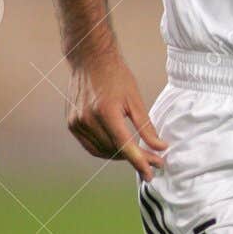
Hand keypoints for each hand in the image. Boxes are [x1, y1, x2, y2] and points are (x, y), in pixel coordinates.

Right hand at [66, 50, 167, 181]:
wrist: (90, 59)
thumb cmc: (117, 76)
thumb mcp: (136, 99)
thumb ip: (147, 127)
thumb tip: (161, 148)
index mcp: (106, 111)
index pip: (125, 146)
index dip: (140, 162)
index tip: (152, 174)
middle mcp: (88, 119)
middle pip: (115, 151)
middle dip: (134, 159)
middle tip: (152, 160)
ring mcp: (77, 122)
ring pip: (102, 151)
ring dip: (120, 156)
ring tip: (136, 153)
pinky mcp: (71, 124)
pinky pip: (90, 146)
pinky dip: (105, 149)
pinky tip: (117, 146)